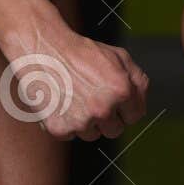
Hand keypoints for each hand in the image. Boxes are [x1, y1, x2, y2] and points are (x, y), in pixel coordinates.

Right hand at [3, 30, 148, 141]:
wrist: (42, 49)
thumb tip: (141, 104)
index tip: (113, 99)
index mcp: (122, 91)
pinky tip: (61, 102)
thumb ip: (138, 81)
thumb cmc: (81, 52)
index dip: (125, 108)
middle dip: (108, 117)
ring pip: (91, 134)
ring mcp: (81, 121)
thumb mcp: (118, 56)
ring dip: (86, 121)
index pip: (134, 117)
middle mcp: (103, 109)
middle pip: (114, 130)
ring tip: (74, 97)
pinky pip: (70, 135)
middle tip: (92, 97)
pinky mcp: (60, 129)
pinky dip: (66, 122)